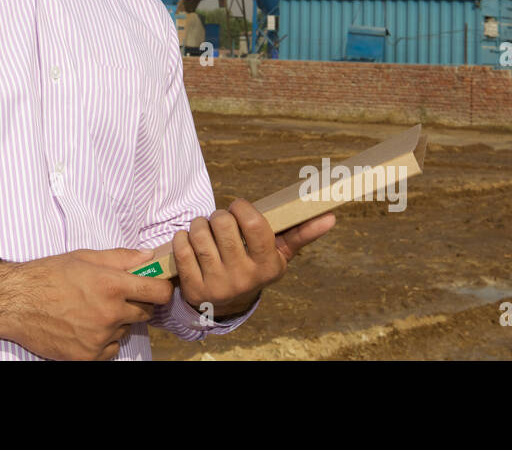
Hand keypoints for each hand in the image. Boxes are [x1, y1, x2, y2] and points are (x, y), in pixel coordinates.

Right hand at [0, 247, 174, 359]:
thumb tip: (148, 257)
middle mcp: (109, 313)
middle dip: (137, 304)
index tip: (156, 287)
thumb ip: (121, 258)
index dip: (161, 289)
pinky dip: (103, 340)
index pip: (158, 293)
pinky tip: (85, 326)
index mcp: (111, 285)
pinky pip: (111, 349)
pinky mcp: (88, 356)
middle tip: (116, 296)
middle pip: (145, 313)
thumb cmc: (48, 275)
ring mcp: (99, 337)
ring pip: (125, 330)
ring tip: (92, 310)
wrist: (16, 302)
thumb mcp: (85, 257)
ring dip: (117, 322)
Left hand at [173, 201, 335, 317]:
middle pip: (223, 223)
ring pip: (199, 233)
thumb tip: (330, 216)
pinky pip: (181, 248)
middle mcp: (243, 278)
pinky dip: (182, 238)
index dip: (242, 207)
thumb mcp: (279, 253)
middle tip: (221, 221)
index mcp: (267, 266)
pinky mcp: (194, 288)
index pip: (253, 223)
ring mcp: (217, 285)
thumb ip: (302, 233)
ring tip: (205, 231)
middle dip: (219, 215)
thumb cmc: (255, 265)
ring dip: (199, 224)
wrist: (227, 304)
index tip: (239, 207)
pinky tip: (190, 241)